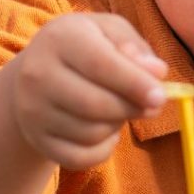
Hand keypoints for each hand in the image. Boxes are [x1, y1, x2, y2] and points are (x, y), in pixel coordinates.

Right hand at [10, 13, 167, 169]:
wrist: (37, 73)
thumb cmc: (87, 49)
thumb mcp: (112, 34)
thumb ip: (137, 49)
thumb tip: (157, 72)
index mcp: (61, 38)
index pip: (100, 65)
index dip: (135, 84)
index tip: (161, 97)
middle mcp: (37, 73)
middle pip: (95, 104)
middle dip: (132, 108)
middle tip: (152, 106)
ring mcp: (32, 109)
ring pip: (91, 133)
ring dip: (117, 126)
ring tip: (118, 110)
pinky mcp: (37, 139)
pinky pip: (80, 158)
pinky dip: (103, 150)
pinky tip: (105, 132)